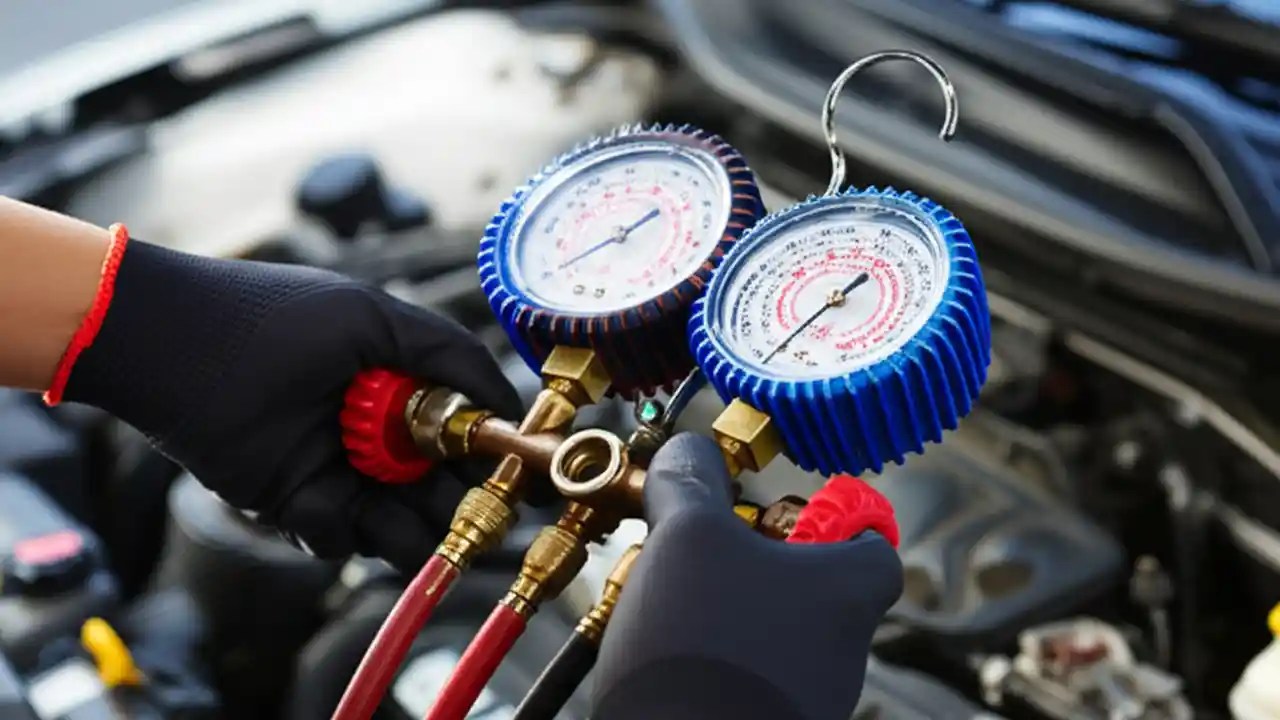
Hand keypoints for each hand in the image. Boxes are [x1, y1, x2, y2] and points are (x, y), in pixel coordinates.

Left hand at [60, 240, 521, 573]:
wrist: (170, 344)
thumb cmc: (273, 316)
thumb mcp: (374, 317)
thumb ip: (450, 353)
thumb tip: (510, 402)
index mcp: (402, 383)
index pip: (466, 430)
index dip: (494, 454)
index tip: (519, 474)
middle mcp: (376, 430)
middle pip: (442, 487)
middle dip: (460, 501)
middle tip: (470, 510)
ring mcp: (337, 468)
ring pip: (399, 523)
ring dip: (407, 526)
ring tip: (389, 509)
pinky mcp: (294, 501)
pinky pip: (339, 537)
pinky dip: (336, 527)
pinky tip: (313, 497)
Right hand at [592, 434, 902, 719]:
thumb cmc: (704, 647)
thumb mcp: (687, 535)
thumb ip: (691, 483)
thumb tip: (687, 452)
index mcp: (847, 592)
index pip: (874, 545)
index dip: (841, 519)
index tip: (800, 506)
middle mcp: (842, 649)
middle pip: (814, 587)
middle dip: (758, 564)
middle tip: (707, 547)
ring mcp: (807, 696)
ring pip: (777, 633)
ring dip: (730, 611)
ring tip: (672, 601)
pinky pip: (747, 675)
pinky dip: (713, 658)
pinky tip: (666, 651)